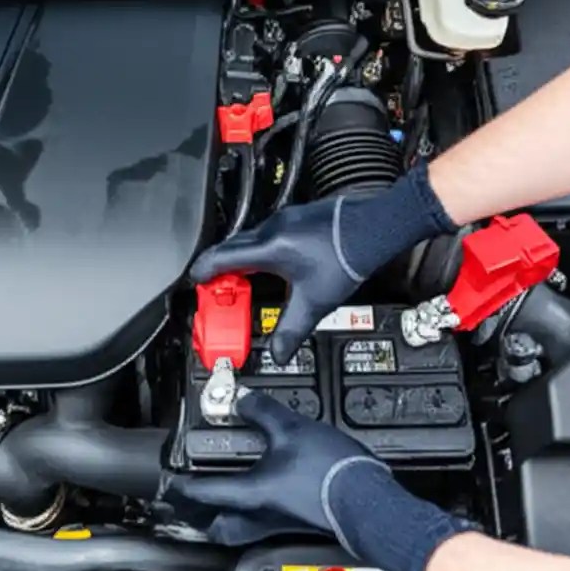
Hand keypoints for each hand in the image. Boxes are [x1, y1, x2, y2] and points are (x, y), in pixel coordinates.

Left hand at [164, 391, 387, 544]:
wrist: (368, 499)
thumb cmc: (331, 473)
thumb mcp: (291, 428)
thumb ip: (262, 411)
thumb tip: (245, 399)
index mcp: (249, 493)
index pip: (201, 494)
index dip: (179, 486)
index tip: (169, 481)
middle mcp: (259, 514)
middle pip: (216, 526)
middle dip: (199, 514)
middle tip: (190, 498)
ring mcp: (279, 522)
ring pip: (238, 528)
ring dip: (224, 514)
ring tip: (221, 497)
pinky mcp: (297, 522)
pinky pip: (262, 522)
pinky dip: (252, 509)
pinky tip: (262, 493)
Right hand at [192, 165, 456, 363]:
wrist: (373, 227)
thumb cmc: (346, 256)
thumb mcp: (315, 301)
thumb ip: (292, 329)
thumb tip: (279, 353)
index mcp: (268, 248)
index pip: (221, 257)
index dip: (204, 272)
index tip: (196, 282)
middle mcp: (271, 229)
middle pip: (231, 247)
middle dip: (219, 268)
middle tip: (216, 287)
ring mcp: (284, 220)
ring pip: (249, 238)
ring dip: (239, 257)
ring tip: (240, 278)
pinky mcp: (296, 217)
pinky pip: (265, 233)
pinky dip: (257, 249)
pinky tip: (269, 263)